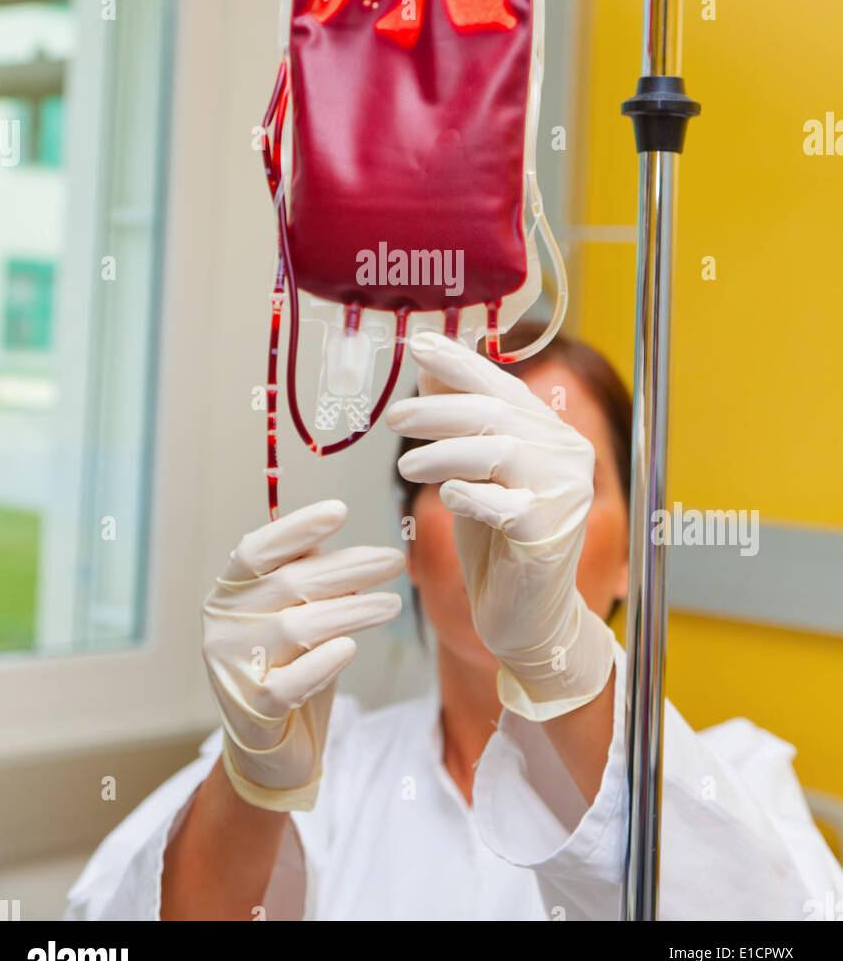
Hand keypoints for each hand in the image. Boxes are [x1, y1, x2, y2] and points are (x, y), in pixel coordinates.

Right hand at [202, 500, 403, 808]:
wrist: (270, 748)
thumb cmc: (289, 667)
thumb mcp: (295, 616)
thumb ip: (306, 581)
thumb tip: (341, 546)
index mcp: (228, 594)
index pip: (255, 550)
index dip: (296, 529)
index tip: (340, 511)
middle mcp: (223, 626)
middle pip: (289, 584)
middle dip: (348, 568)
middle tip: (394, 560)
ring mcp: (233, 669)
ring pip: (297, 629)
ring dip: (352, 612)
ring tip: (393, 605)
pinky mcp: (251, 712)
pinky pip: (290, 682)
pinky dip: (322, 663)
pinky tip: (348, 649)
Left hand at [386, 332, 614, 721]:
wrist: (529, 616)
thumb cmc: (498, 543)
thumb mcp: (474, 476)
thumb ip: (460, 426)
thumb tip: (429, 369)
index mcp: (551, 434)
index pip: (502, 385)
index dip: (459, 362)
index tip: (417, 343)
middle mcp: (567, 455)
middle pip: (494, 415)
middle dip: (437, 410)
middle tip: (394, 418)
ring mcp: (563, 493)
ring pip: (496, 451)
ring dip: (440, 453)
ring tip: (405, 466)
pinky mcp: (549, 532)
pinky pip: (502, 503)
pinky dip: (469, 495)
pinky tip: (448, 497)